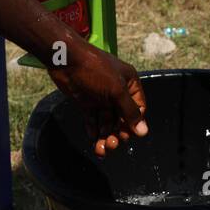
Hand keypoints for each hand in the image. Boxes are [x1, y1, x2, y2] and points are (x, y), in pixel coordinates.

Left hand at [46, 40, 148, 156]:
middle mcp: (117, 92)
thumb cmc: (95, 70)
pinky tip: (92, 139)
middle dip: (117, 133)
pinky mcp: (87, 102)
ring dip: (105, 135)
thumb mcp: (116, 90)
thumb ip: (130, 112)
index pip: (138, 110)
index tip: (126, 136)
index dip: (133, 124)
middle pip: (122, 118)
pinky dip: (93, 130)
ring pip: (107, 122)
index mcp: (130, 84)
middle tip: (111, 145)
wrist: (66, 60)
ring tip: (100, 149)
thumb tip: (143, 132)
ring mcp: (101, 97)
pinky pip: (94, 120)